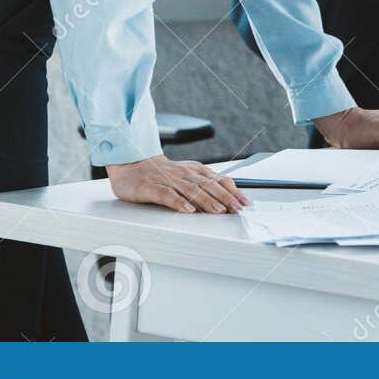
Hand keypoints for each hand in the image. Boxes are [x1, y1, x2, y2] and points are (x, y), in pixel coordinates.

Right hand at [106, 154, 250, 214]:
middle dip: (226, 198)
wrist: (132, 167)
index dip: (233, 191)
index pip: (219, 180)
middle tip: (238, 209)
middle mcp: (185, 174)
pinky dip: (179, 203)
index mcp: (195, 171)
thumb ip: (206, 185)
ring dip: (207, 201)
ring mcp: (168, 180)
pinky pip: (167, 195)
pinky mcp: (152, 188)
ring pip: (191, 190)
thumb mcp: (188, 176)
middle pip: (209, 186)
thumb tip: (229, 198)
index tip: (245, 203)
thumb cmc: (163, 174)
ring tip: (219, 211)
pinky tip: (188, 210)